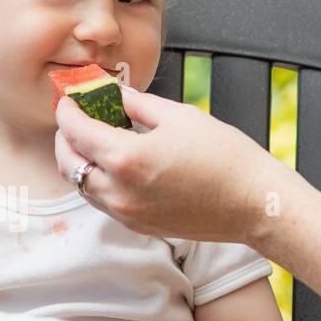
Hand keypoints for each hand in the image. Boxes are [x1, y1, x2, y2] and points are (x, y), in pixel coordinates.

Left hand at [54, 86, 299, 246]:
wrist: (254, 203)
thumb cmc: (225, 156)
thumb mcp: (179, 116)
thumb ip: (137, 104)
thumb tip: (114, 94)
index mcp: (126, 158)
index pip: (76, 131)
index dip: (67, 111)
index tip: (68, 100)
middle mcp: (118, 192)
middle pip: (68, 164)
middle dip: (65, 138)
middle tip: (75, 119)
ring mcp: (126, 214)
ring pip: (82, 187)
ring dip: (79, 162)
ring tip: (92, 141)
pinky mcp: (138, 226)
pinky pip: (103, 202)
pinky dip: (98, 181)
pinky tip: (114, 164)